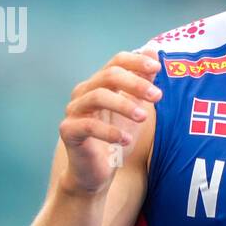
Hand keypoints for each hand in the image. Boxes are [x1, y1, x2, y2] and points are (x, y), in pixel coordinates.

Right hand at [58, 50, 161, 195]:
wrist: (96, 173)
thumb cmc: (115, 139)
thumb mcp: (134, 109)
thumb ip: (142, 84)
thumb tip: (153, 52)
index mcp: (100, 84)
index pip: (116, 62)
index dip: (136, 61)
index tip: (157, 68)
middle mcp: (84, 92)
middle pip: (108, 75)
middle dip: (136, 83)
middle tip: (158, 96)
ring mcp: (74, 111)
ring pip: (98, 96)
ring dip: (124, 105)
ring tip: (143, 118)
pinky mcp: (68, 131)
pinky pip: (88, 125)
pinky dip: (110, 132)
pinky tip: (126, 140)